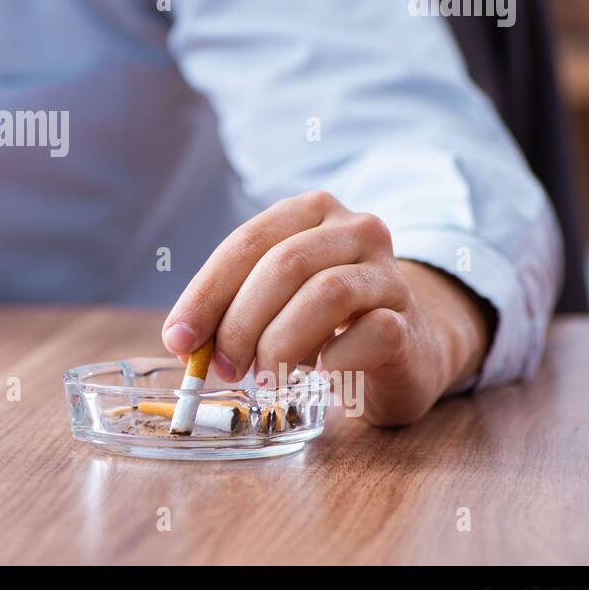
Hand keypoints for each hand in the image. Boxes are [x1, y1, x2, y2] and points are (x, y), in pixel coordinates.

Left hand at [162, 190, 490, 425]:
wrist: (407, 347)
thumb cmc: (323, 324)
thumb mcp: (272, 305)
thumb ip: (230, 312)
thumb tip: (185, 343)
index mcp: (310, 212)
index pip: (246, 242)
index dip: (206, 294)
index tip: (179, 340)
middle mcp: (355, 229)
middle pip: (284, 264)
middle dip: (241, 322)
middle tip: (224, 368)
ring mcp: (389, 273)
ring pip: (326, 294)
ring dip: (281, 344)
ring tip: (265, 378)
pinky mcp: (409, 321)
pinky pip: (370, 334)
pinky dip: (335, 360)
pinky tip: (322, 375)